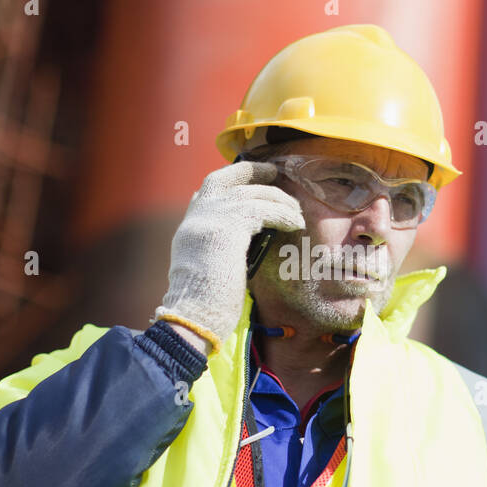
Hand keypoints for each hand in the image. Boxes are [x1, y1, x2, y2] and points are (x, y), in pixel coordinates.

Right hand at [154, 161, 304, 349]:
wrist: (193, 315)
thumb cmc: (204, 303)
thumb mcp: (204, 267)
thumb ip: (215, 246)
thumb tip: (236, 238)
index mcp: (190, 227)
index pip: (207, 190)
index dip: (231, 179)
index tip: (251, 180)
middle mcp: (197, 217)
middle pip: (224, 178)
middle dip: (251, 171)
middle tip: (274, 173)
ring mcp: (210, 218)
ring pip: (251, 194)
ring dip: (278, 199)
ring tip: (296, 211)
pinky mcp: (228, 227)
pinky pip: (264, 211)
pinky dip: (283, 214)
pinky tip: (295, 223)